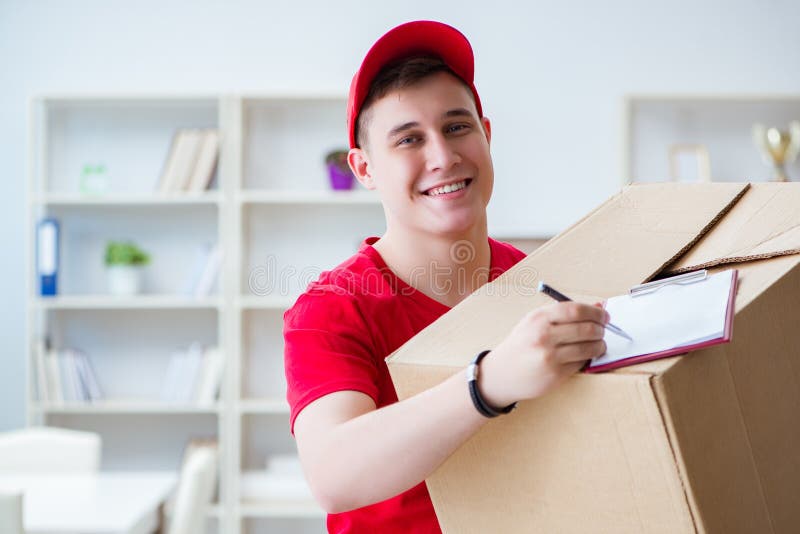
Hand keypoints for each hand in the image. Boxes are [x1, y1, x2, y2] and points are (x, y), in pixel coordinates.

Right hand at [479, 302, 607, 406]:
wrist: (502, 373)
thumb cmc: (522, 344)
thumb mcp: (535, 322)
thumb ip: (562, 314)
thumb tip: (598, 308)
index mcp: (538, 318)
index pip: (575, 310)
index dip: (595, 313)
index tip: (604, 316)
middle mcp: (543, 336)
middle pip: (586, 329)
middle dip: (601, 329)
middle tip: (603, 331)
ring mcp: (550, 356)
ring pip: (588, 348)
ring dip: (599, 345)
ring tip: (599, 344)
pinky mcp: (555, 374)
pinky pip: (581, 363)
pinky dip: (588, 358)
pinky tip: (584, 356)